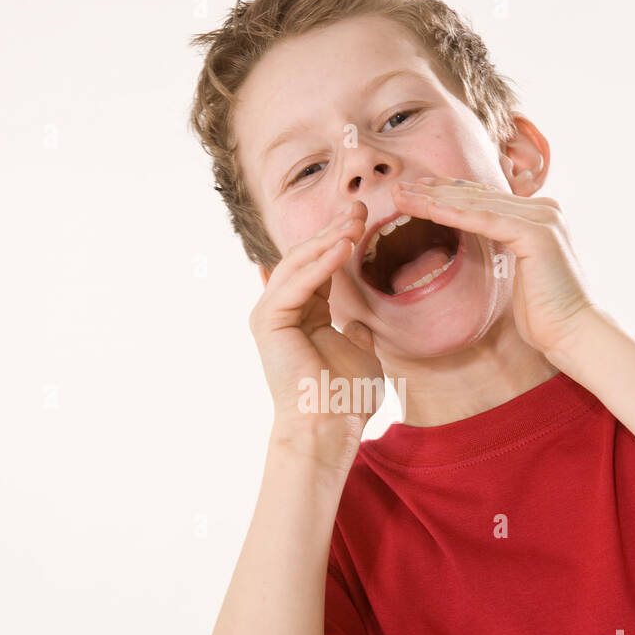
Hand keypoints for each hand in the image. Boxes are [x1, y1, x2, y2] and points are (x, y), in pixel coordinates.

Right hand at [249, 202, 383, 466]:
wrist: (328, 428)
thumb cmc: (344, 400)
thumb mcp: (360, 355)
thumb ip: (356, 333)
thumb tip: (360, 323)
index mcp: (303, 315)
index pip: (321, 266)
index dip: (341, 240)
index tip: (366, 217)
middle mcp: (281, 310)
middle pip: (307, 258)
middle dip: (334, 230)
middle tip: (361, 206)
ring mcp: (271, 314)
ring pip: (299, 265)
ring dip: (328, 239)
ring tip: (356, 219)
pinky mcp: (268, 320)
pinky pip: (298, 283)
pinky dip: (321, 264)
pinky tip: (345, 246)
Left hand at [392, 178, 597, 359]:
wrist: (574, 332)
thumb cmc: (545, 313)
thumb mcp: (517, 273)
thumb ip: (503, 249)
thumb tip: (479, 245)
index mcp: (538, 216)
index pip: (485, 198)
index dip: (448, 192)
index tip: (416, 190)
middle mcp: (543, 209)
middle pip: (477, 195)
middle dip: (435, 190)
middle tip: (399, 187)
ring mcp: (542, 218)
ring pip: (476, 204)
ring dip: (434, 198)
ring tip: (401, 195)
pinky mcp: (536, 233)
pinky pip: (485, 220)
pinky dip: (453, 214)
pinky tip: (427, 209)